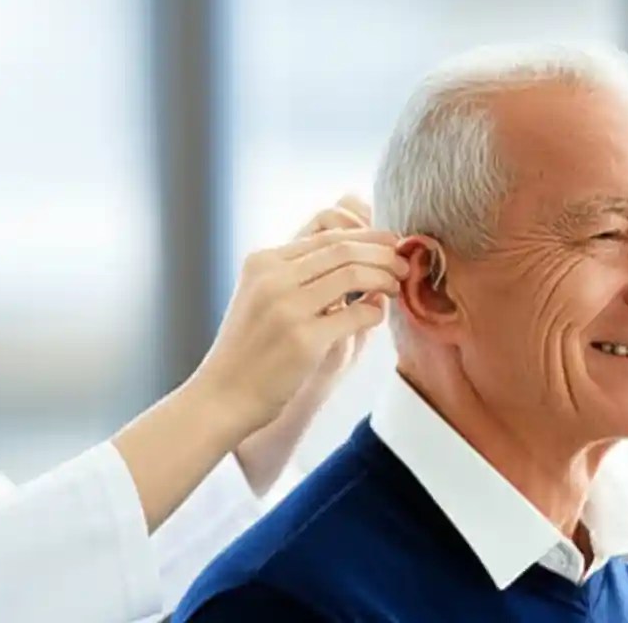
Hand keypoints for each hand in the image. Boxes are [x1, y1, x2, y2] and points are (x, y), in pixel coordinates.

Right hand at [187, 202, 406, 450]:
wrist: (223, 394)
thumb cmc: (249, 348)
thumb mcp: (260, 296)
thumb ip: (296, 271)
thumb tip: (353, 249)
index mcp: (261, 261)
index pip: (325, 232)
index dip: (366, 234)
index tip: (388, 243)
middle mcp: (272, 278)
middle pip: (343, 247)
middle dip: (383, 251)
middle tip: (403, 262)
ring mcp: (287, 308)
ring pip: (354, 274)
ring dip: (385, 276)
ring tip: (397, 285)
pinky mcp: (304, 340)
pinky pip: (357, 314)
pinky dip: (375, 310)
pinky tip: (377, 314)